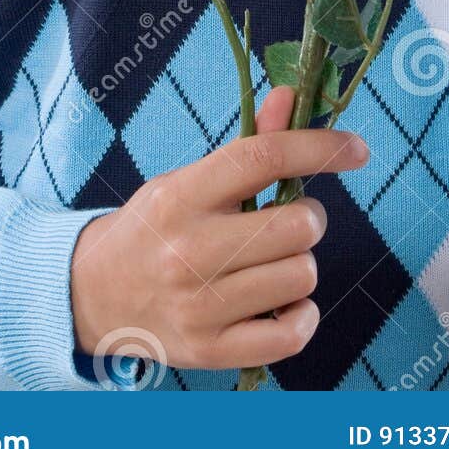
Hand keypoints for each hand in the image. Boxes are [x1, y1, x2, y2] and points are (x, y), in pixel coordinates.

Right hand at [70, 86, 367, 370]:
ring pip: (300, 276)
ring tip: (273, 261)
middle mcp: (188, 251)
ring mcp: (198, 307)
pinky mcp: (209, 351)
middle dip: (308, 218)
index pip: (261, 158)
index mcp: (181, 196)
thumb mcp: (189, 179)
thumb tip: (293, 97)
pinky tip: (283, 303)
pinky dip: (301, 317)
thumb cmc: (153, 228)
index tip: (356, 148)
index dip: (317, 147)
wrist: (91, 296)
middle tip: (290, 219)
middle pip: (296, 226)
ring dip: (301, 264)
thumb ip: (247, 144)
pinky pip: (290, 336)